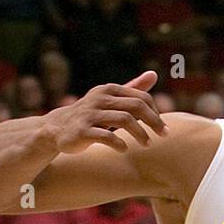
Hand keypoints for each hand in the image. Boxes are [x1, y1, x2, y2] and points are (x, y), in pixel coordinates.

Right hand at [43, 71, 166, 154]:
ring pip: (124, 120)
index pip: (141, 97)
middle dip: (154, 122)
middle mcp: (100, 99)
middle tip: (164, 136)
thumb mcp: (111, 99)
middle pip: (136, 107)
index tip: (163, 128)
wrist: (59, 128)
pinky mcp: (83, 131)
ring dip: (140, 133)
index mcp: (109, 90)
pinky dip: (119, 143)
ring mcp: (91, 114)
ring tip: (148, 144)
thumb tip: (154, 75)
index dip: (155, 113)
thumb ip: (132, 89)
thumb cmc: (92, 114)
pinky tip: (125, 149)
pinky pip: (106, 136)